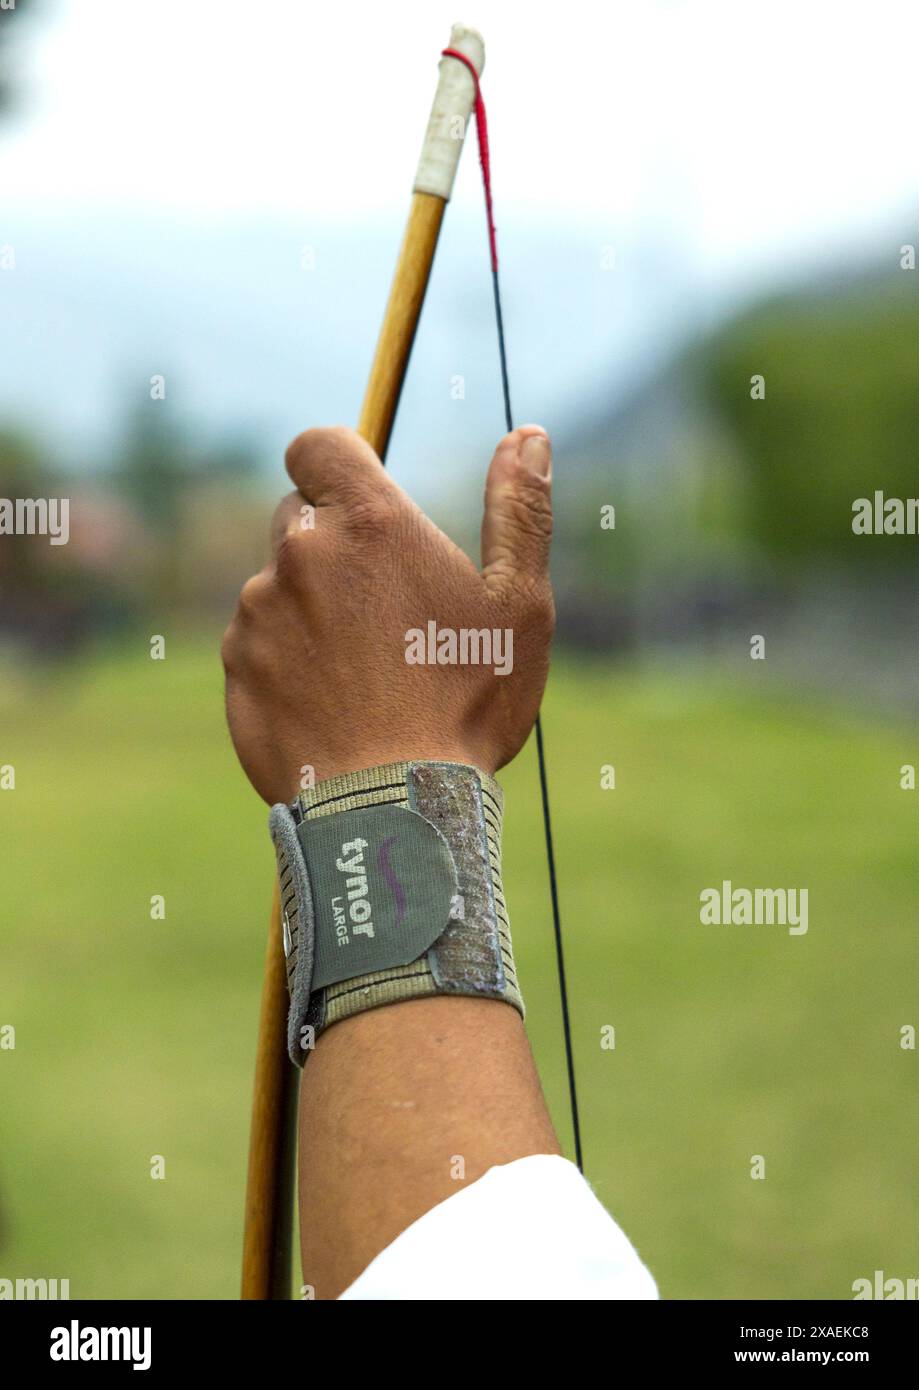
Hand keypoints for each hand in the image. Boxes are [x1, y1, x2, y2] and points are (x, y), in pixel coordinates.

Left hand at [221, 424, 553, 803]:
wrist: (392, 807)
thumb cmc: (467, 704)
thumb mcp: (519, 606)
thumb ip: (520, 511)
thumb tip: (530, 436)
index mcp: (368, 523)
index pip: (318, 445)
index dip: (338, 464)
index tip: (366, 504)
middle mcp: (299, 555)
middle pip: (297, 515)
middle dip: (334, 543)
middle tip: (386, 607)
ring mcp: (258, 614)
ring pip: (278, 585)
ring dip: (311, 606)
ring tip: (365, 671)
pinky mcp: (237, 668)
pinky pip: (257, 642)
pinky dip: (286, 658)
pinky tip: (332, 702)